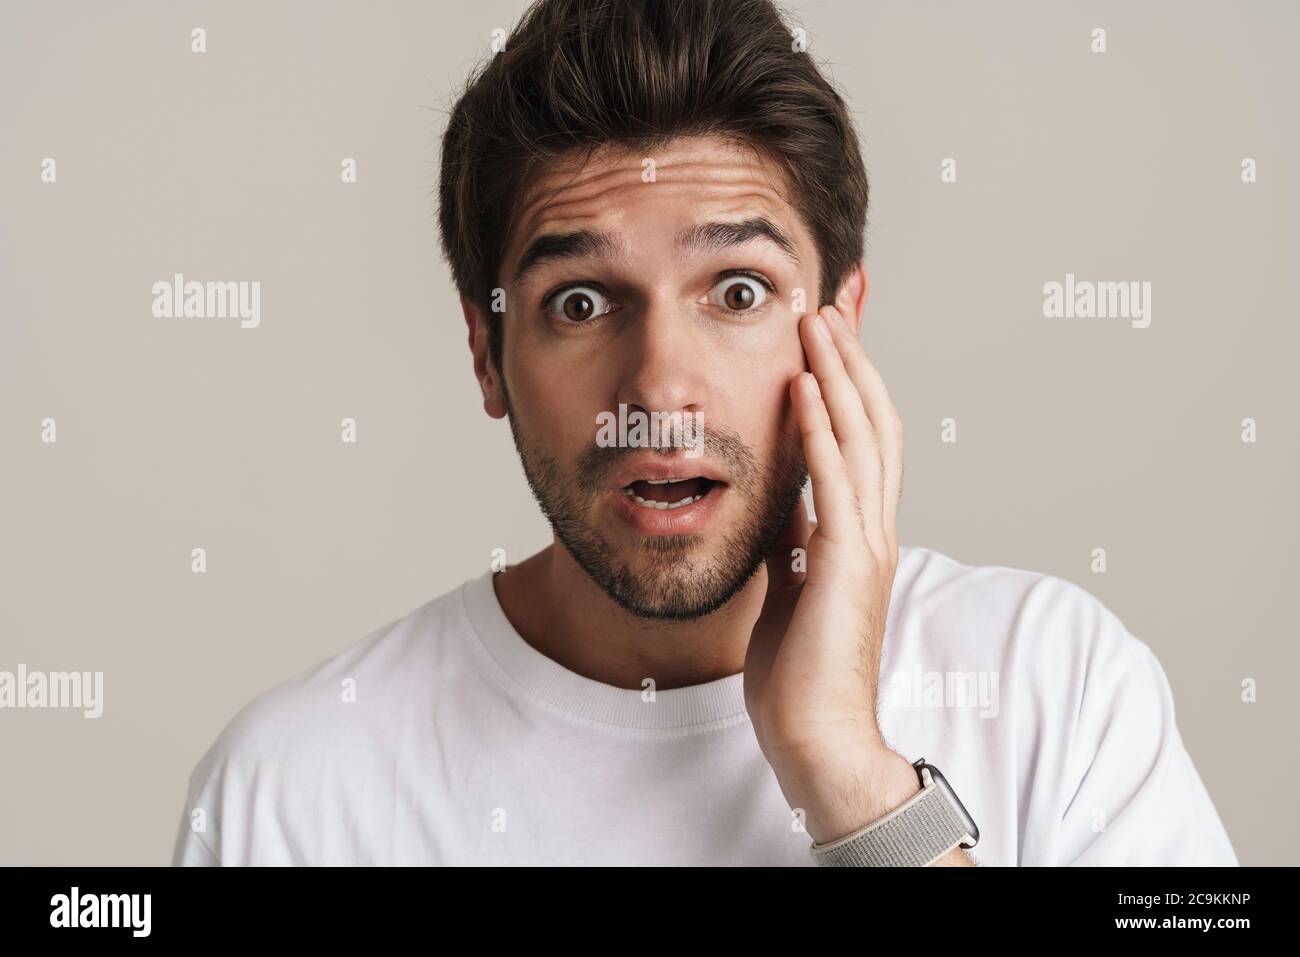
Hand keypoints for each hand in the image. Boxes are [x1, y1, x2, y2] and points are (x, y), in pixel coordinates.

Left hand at [743, 304, 912, 842]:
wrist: (819, 739)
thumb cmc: (801, 674)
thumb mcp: (790, 587)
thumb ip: (794, 541)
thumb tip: (781, 502)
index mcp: (860, 534)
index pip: (863, 439)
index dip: (851, 381)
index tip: (833, 331)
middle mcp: (873, 529)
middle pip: (873, 420)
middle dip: (853, 356)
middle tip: (833, 300)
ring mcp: (866, 544)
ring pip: (861, 437)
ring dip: (838, 372)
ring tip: (817, 318)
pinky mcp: (846, 565)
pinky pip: (834, 481)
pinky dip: (819, 427)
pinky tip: (802, 384)